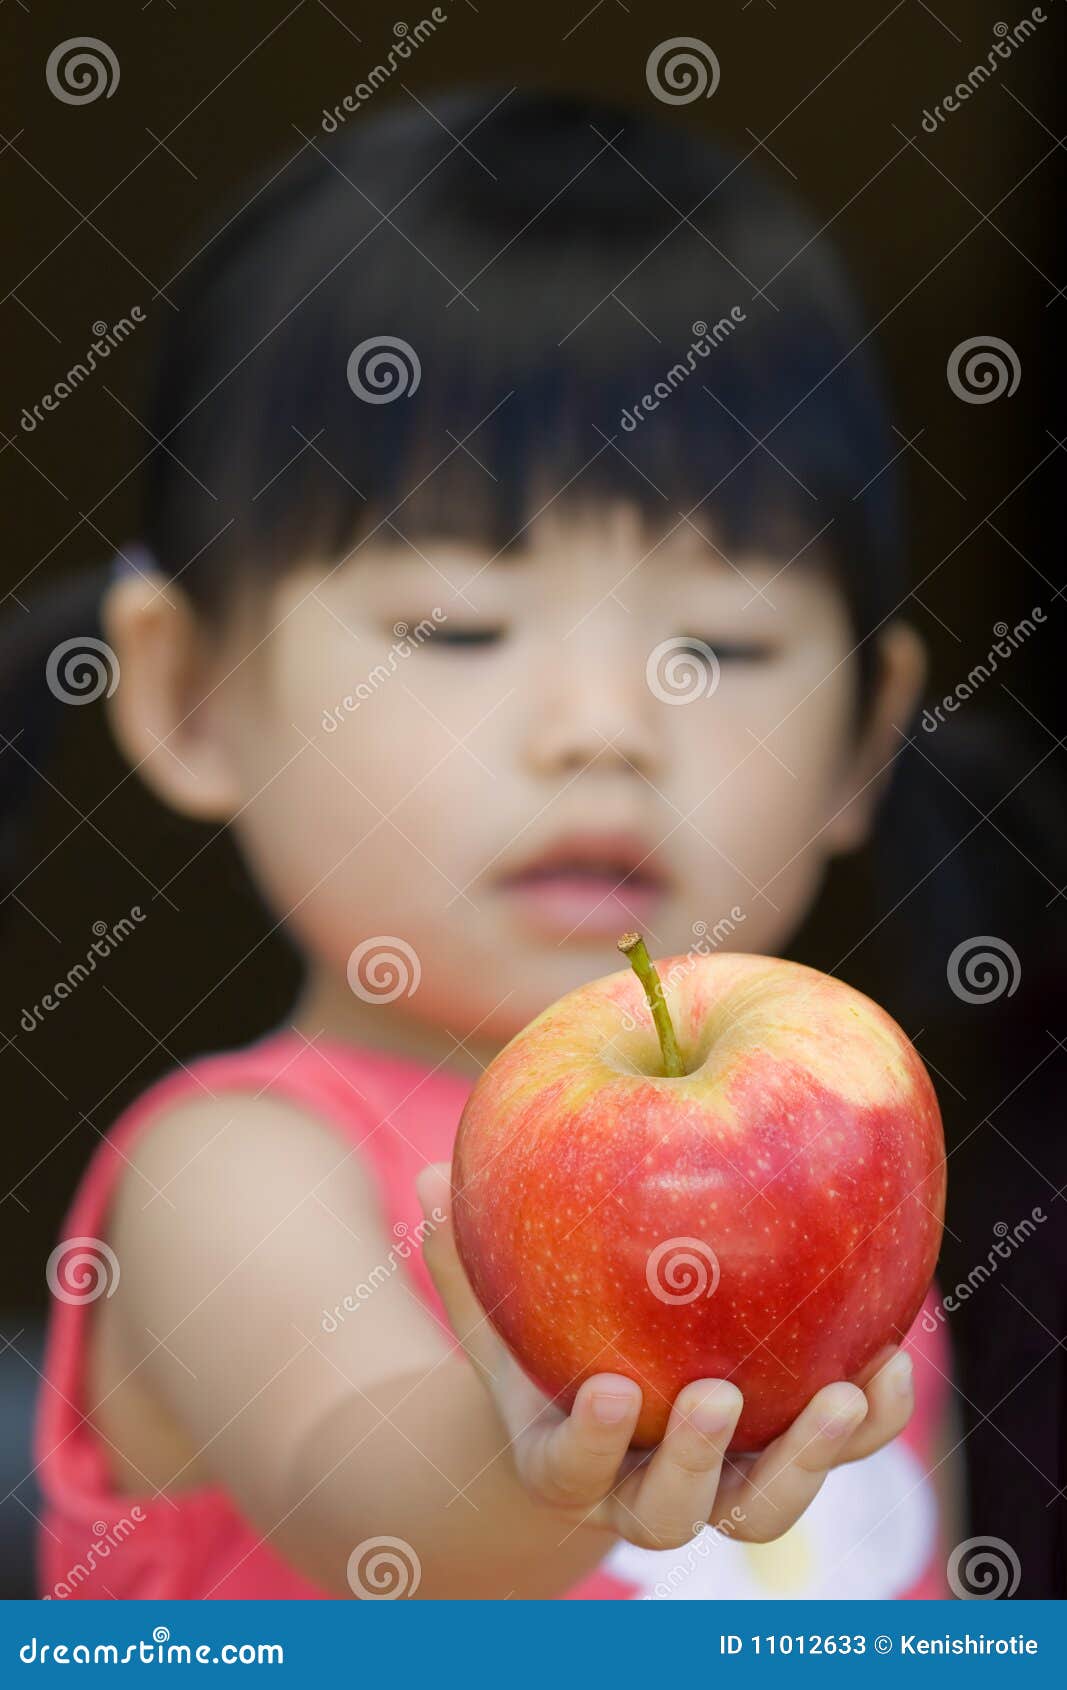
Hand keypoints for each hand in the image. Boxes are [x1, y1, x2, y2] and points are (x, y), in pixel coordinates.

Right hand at [417, 1163, 914, 1550]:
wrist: (608, 1413)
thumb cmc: (539, 1347)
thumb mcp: (496, 1310)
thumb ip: (462, 1257)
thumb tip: (426, 1180)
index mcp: (566, 1460)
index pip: (570, 1470)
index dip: (589, 1441)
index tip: (607, 1389)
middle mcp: (644, 1490)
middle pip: (672, 1515)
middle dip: (695, 1463)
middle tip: (716, 1399)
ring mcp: (721, 1481)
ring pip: (763, 1509)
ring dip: (809, 1461)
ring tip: (845, 1394)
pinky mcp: (786, 1451)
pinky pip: (838, 1451)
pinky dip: (873, 1418)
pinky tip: (890, 1353)